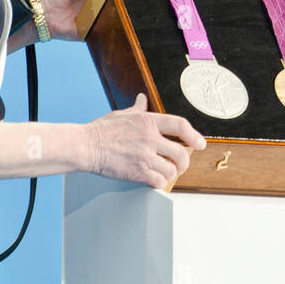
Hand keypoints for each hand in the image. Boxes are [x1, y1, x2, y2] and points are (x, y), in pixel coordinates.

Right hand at [84, 94, 206, 189]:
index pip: (180, 125)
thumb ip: (137, 109)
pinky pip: (158, 182)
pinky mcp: (137, 172)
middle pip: (181, 152)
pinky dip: (160, 184)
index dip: (194, 135)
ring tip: (166, 174)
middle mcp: (150, 138)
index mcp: (148, 121)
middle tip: (181, 165)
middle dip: (184, 162)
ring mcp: (144, 156)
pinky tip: (155, 181)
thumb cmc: (101, 130)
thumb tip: (142, 99)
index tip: (200, 143)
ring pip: (171, 170)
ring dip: (171, 174)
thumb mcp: (122, 114)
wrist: (85, 146)